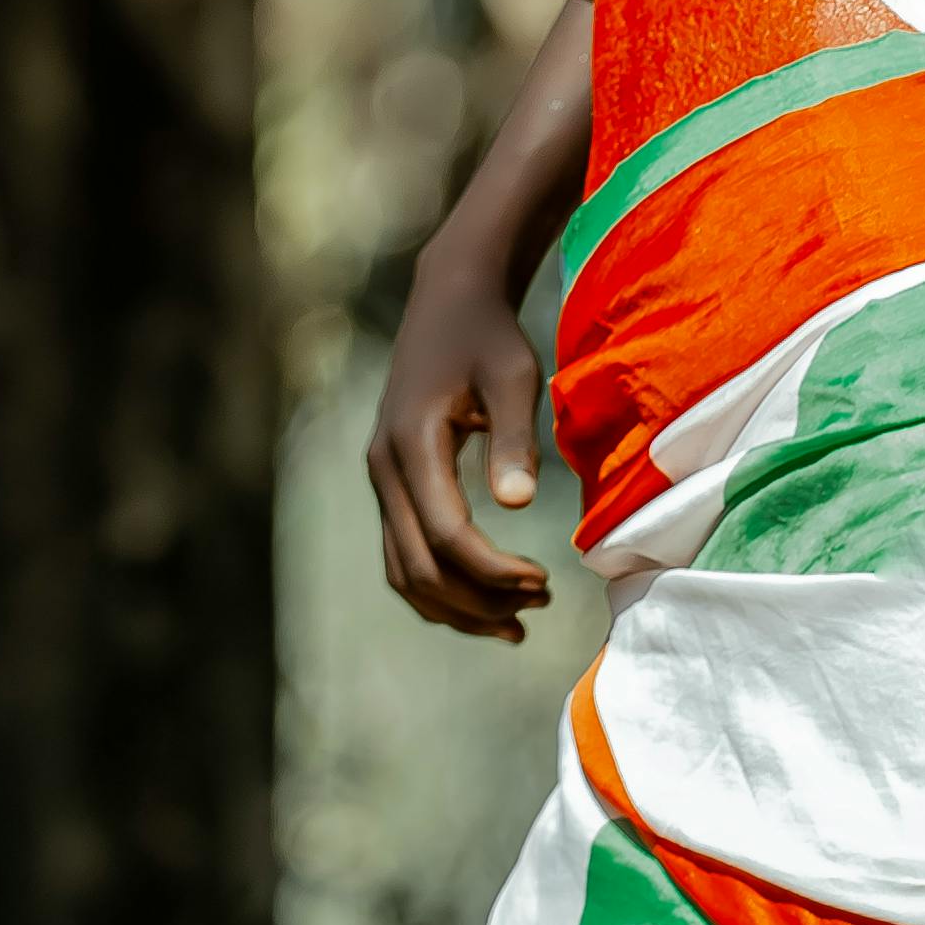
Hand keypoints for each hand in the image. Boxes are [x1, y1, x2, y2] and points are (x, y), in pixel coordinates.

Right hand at [367, 232, 554, 641]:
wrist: (449, 300)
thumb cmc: (489, 335)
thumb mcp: (513, 374)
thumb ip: (514, 437)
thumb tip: (519, 506)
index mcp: (411, 444)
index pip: (446, 534)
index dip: (493, 571)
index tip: (543, 581)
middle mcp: (384, 470)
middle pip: (419, 568)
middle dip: (478, 600)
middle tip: (538, 605)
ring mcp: (381, 480)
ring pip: (403, 572)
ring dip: (456, 607)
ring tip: (515, 624)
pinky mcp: (391, 484)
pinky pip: (403, 555)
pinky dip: (439, 587)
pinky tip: (483, 598)